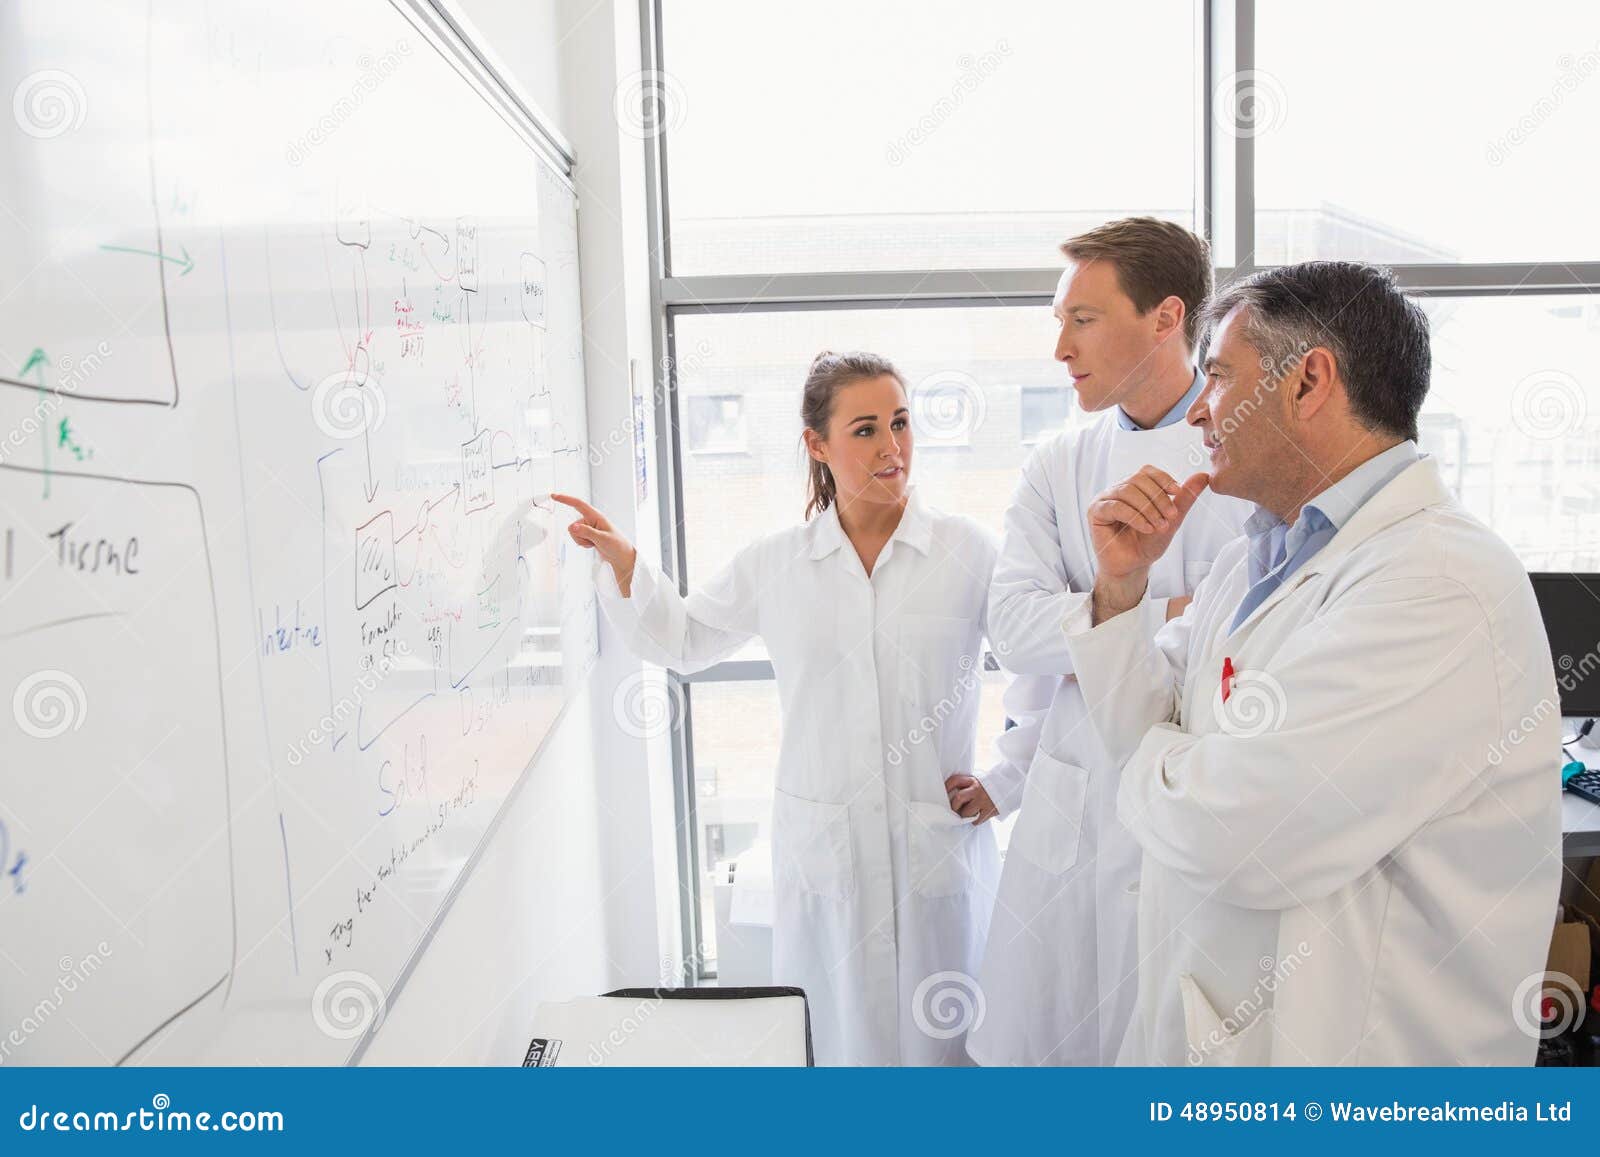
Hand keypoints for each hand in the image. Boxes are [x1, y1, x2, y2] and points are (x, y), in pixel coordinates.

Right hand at [551, 493, 637, 595]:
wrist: (621, 556)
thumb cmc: (617, 545)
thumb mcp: (602, 539)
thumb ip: (587, 532)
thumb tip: (572, 527)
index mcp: (596, 516)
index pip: (578, 504)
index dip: (565, 499)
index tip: (554, 496)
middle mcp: (591, 520)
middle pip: (572, 526)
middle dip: (579, 536)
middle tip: (593, 541)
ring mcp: (588, 528)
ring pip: (573, 533)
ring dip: (581, 541)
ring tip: (594, 543)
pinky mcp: (587, 534)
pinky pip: (577, 538)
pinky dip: (582, 543)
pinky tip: (592, 545)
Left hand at [945, 773, 997, 824]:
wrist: (1008, 788)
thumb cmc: (988, 787)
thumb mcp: (978, 780)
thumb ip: (966, 785)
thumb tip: (950, 795)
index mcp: (972, 780)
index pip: (955, 781)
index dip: (946, 787)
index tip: (942, 794)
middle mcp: (977, 789)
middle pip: (958, 798)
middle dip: (954, 806)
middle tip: (954, 809)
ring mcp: (983, 800)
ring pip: (966, 812)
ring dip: (964, 815)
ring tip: (967, 813)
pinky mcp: (989, 811)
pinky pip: (976, 820)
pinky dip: (974, 821)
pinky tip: (976, 816)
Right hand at [1087, 467, 1208, 621]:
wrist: (1132, 566)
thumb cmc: (1147, 543)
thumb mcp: (1171, 520)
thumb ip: (1185, 498)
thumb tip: (1203, 476)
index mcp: (1134, 487)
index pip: (1147, 471)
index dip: (1163, 479)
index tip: (1178, 492)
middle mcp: (1117, 489)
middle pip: (1138, 479)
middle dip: (1158, 498)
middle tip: (1172, 517)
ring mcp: (1105, 499)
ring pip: (1128, 491)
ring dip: (1148, 509)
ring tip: (1159, 526)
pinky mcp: (1096, 511)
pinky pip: (1116, 506)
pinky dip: (1135, 517)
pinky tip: (1147, 529)